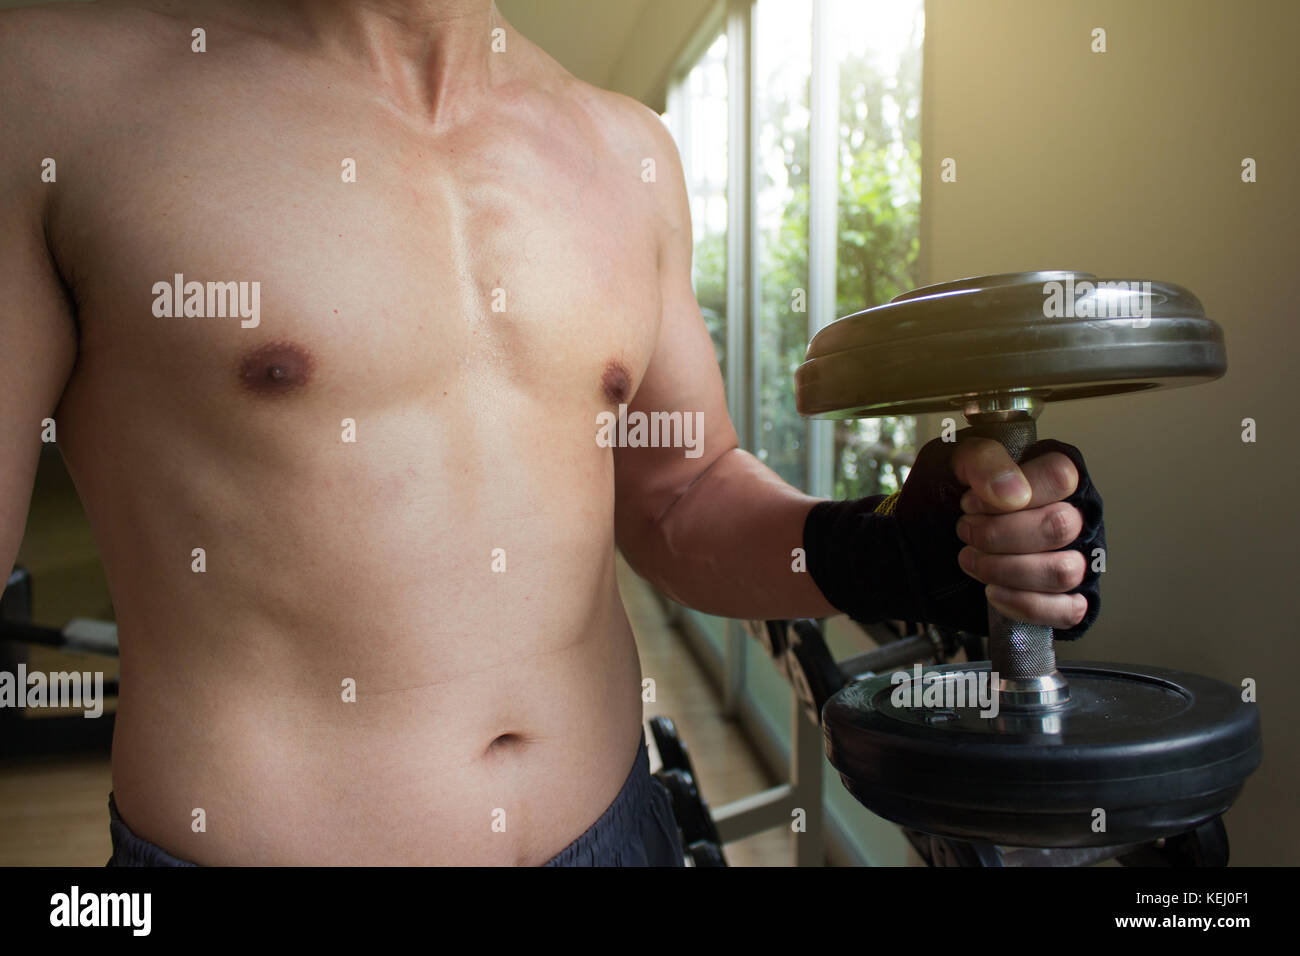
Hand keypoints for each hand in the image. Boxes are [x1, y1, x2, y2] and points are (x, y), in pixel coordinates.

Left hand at [950, 438, 1086, 629]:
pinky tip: (992, 592)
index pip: (1060, 476)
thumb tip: (1013, 492)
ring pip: (1063, 571)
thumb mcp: (960, 461)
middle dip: (998, 534)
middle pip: (1059, 527)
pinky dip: (1024, 604)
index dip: (1012, 493)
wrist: (933, 534)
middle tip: (965, 530)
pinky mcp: (1068, 598)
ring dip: (1005, 569)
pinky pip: (1068, 610)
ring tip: (971, 559)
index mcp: (1056, 476)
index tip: (971, 502)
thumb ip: (985, 461)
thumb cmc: (960, 495)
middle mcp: (1077, 516)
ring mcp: (1078, 559)